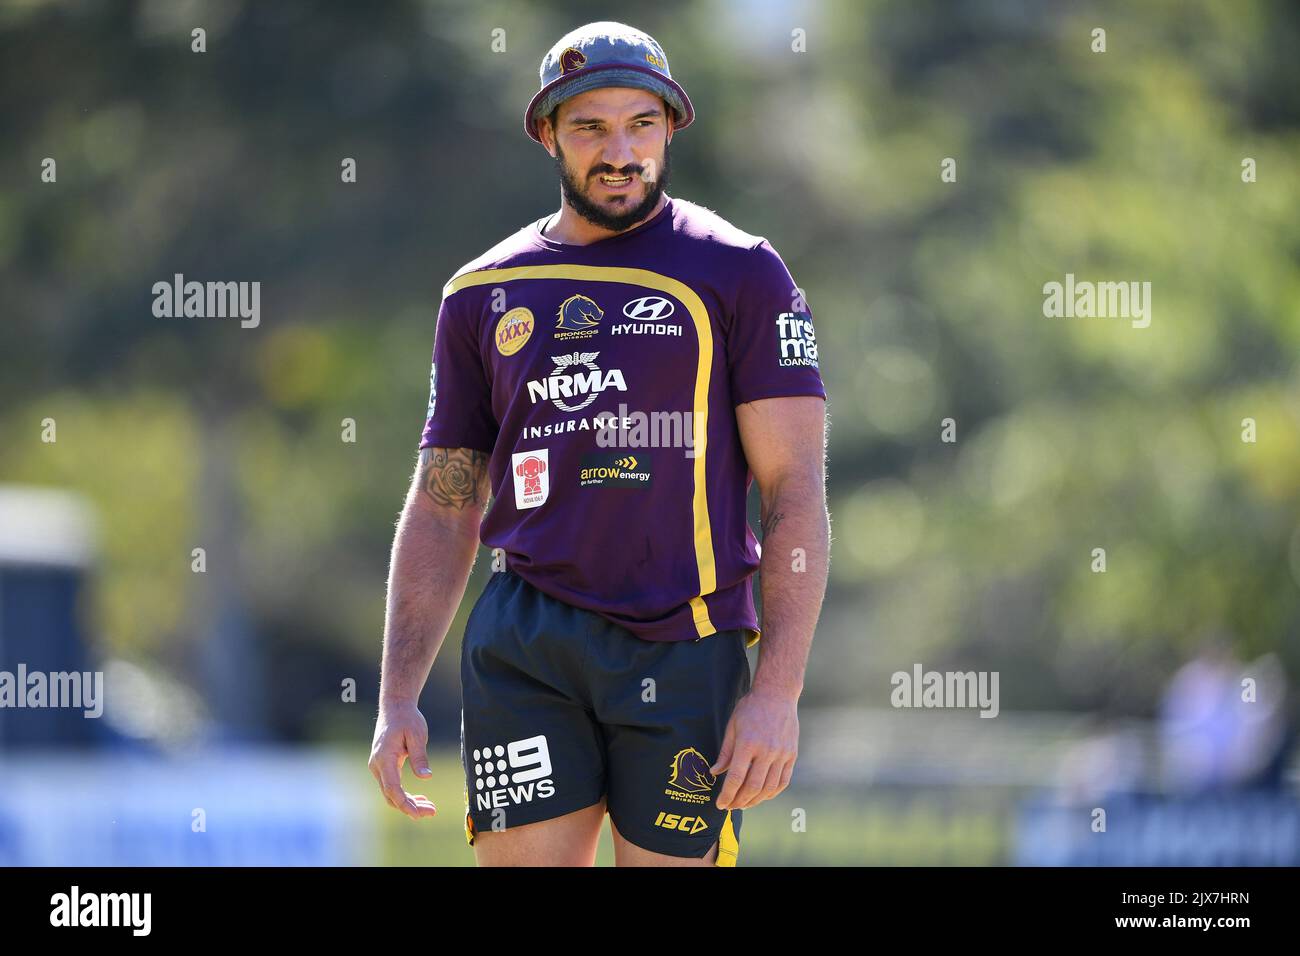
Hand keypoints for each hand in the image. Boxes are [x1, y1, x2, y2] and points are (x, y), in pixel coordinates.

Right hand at [368, 701, 438, 819]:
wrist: (395, 708)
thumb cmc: (407, 719)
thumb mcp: (417, 735)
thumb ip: (420, 756)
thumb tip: (426, 776)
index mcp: (385, 758)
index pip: (392, 788)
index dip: (404, 803)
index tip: (419, 813)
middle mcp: (377, 766)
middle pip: (391, 795)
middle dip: (410, 807)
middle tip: (432, 812)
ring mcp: (378, 767)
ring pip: (391, 793)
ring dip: (408, 803)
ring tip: (430, 808)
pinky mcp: (383, 767)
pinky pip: (392, 786)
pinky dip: (405, 795)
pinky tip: (420, 798)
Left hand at [710, 688, 798, 810]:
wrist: (777, 694)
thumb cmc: (750, 708)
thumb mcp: (732, 726)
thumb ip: (725, 752)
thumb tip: (714, 773)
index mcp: (748, 743)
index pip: (736, 777)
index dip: (727, 795)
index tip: (720, 804)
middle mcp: (766, 751)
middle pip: (753, 787)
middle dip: (739, 801)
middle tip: (730, 807)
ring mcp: (781, 754)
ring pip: (769, 788)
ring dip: (755, 800)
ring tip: (744, 804)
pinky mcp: (792, 755)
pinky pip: (783, 781)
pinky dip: (772, 793)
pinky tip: (762, 796)